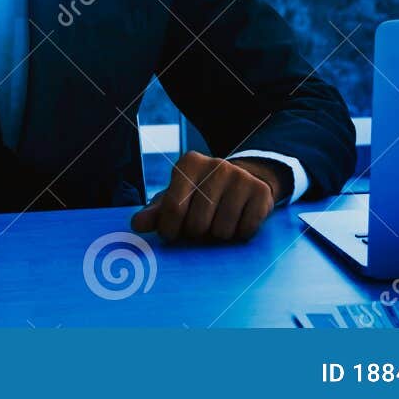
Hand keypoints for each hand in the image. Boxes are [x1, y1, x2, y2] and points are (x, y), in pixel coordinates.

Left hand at [129, 151, 280, 243]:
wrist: (241, 183)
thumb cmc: (199, 196)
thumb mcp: (175, 199)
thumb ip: (156, 213)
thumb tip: (136, 225)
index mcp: (190, 163)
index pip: (172, 208)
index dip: (170, 230)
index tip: (172, 234)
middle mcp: (216, 164)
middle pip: (197, 223)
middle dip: (196, 234)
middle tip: (200, 227)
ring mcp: (241, 177)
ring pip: (222, 230)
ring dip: (218, 236)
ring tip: (218, 223)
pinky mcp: (261, 192)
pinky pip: (246, 230)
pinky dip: (240, 235)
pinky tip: (237, 221)